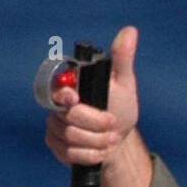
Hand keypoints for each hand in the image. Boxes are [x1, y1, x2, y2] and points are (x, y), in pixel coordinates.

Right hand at [44, 26, 140, 169]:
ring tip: (110, 139)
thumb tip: (130, 31)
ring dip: (97, 142)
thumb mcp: (124, 83)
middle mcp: (58, 105)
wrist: (119, 140)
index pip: (56, 89)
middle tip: (113, 125)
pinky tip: (101, 151)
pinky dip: (90, 155)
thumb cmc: (119, 107)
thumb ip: (122, 58)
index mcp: (70, 86)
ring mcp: (55, 126)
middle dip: (96, 125)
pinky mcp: (56, 145)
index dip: (63, 95)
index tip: (75, 98)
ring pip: (70, 138)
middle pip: (68, 118)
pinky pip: (69, 154)